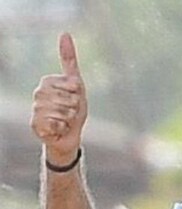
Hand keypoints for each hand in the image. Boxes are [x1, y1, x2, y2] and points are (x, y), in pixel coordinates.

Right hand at [31, 33, 87, 164]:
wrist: (69, 135)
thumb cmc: (74, 109)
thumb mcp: (77, 85)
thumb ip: (70, 60)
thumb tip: (64, 33)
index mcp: (47, 81)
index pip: (71, 84)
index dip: (78, 93)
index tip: (75, 97)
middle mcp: (38, 93)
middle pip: (67, 98)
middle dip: (75, 107)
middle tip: (71, 112)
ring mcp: (36, 109)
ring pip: (62, 112)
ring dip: (69, 118)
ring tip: (65, 120)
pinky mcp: (35, 124)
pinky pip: (55, 124)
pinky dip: (62, 128)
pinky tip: (58, 129)